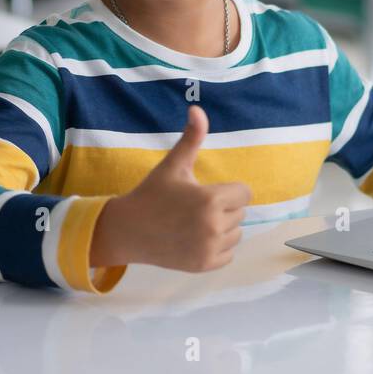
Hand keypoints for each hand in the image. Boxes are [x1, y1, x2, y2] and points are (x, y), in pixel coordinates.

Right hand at [90, 105, 250, 270]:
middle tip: (194, 208)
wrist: (127, 230)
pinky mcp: (204, 265)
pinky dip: (217, 248)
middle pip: (241, 212)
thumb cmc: (152, 194)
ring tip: (195, 223)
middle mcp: (213, 226)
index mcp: (210, 200)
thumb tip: (197, 108)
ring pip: (236, 233)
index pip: (245, 193)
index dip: (227, 189)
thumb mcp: (174, 164)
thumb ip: (191, 137)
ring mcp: (209, 249)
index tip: (205, 191)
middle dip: (223, 207)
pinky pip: (229, 254)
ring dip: (223, 228)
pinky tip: (195, 239)